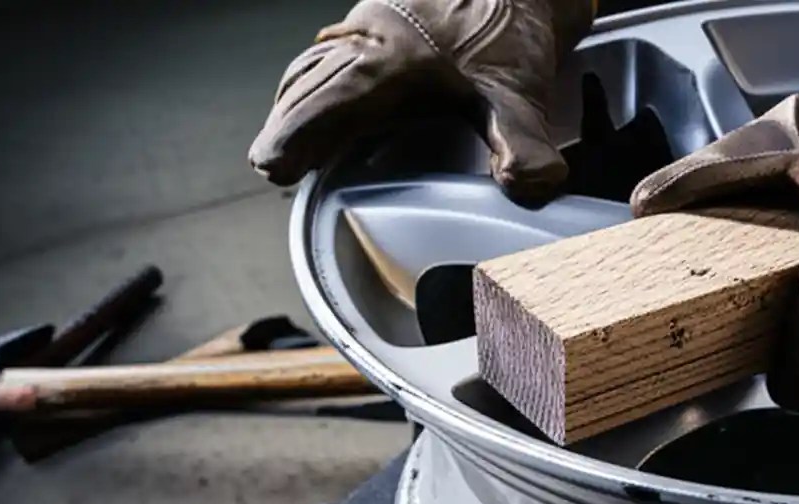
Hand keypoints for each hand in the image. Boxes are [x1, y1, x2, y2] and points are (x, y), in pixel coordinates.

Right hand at [248, 0, 593, 203]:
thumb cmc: (514, 30)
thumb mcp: (521, 92)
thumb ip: (523, 142)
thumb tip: (529, 183)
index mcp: (397, 55)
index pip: (335, 97)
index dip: (302, 131)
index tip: (275, 162)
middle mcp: (373, 36)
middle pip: (312, 82)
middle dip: (287, 124)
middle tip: (269, 165)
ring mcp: (370, 27)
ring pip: (316, 65)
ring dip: (297, 104)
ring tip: (283, 145)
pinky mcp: (377, 26)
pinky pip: (331, 55)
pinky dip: (315, 85)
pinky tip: (317, 107)